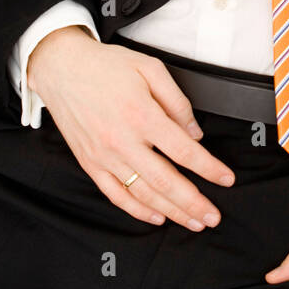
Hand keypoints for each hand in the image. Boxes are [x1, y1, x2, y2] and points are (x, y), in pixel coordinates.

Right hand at [28, 28, 233, 229]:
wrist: (62, 68)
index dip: (209, 168)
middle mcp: (123, 140)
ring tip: (193, 222)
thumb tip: (195, 133)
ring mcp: (105, 156)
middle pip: (166, 181)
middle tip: (213, 216)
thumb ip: (177, 101)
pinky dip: (137, 210)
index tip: (226, 178)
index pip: (184, 151)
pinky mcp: (90, 163)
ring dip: (171, 212)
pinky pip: (116, 194)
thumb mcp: (150, 68)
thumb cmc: (105, 66)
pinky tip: (156, 216)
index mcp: (142, 115)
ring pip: (143, 193)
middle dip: (194, 203)